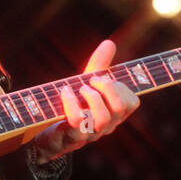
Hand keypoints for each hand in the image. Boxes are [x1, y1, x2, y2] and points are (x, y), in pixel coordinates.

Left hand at [32, 39, 138, 161]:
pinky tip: (65, 91)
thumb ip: (99, 65)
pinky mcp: (72, 136)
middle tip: (92, 80)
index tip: (104, 78)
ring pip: (104, 117)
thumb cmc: (71, 108)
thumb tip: (110, 42)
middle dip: (108, 87)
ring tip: (80, 88)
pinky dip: (71, 102)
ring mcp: (91, 134)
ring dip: (92, 96)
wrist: (48, 136)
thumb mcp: (86, 84)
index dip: (121, 87)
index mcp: (114, 115)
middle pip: (121, 107)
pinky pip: (78, 120)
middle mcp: (107, 126)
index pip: (132, 102)